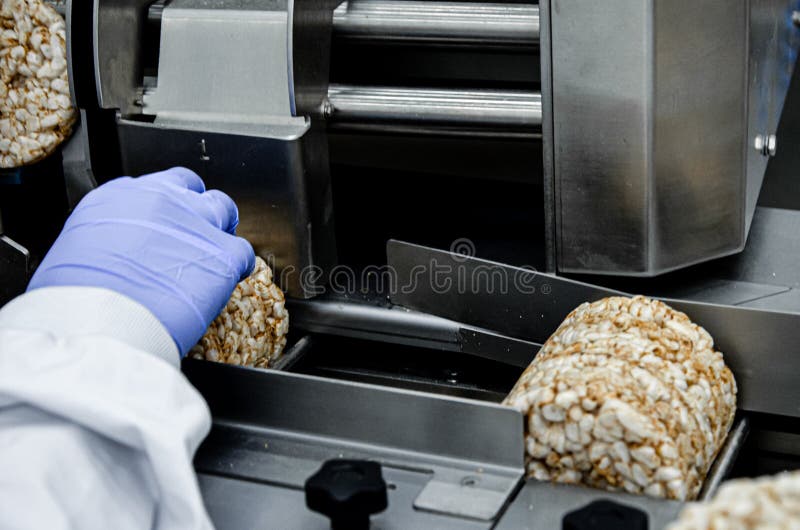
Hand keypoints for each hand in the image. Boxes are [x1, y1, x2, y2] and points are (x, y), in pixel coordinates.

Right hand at [28, 167, 254, 355]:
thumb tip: (117, 252)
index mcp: (119, 196)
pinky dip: (238, 267)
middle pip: (192, 190)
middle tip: (193, 239)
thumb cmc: (77, 299)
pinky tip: (225, 282)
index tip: (164, 226)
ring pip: (223, 210)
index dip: (164, 208)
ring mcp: (196, 224)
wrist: (99, 323)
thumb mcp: (76, 252)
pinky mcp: (223, 254)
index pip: (154, 187)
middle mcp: (161, 199)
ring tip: (212, 258)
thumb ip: (107, 239)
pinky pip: (243, 252)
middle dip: (196, 211)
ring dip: (220, 232)